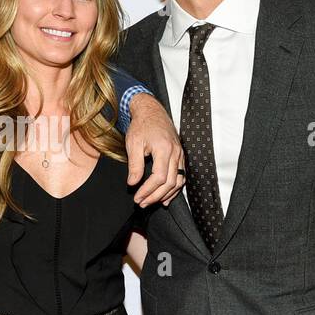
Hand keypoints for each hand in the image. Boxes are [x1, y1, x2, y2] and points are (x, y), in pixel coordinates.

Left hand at [123, 93, 184, 207]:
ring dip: (165, 195)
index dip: (148, 191)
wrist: (151, 111)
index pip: (159, 178)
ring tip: (152, 202)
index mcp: (164, 149)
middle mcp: (175, 153)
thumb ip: (134, 165)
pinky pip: (181, 176)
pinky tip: (166, 197)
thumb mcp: (133, 144)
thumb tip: (132, 183)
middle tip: (142, 203)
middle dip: (155, 196)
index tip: (137, 197)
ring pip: (178, 181)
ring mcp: (180, 155)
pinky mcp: (180, 156)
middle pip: (170, 182)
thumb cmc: (142, 125)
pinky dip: (175, 189)